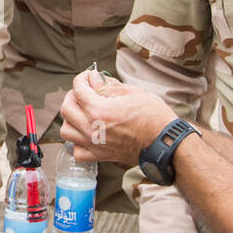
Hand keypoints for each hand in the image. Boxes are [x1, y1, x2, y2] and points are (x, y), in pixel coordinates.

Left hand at [59, 70, 176, 165]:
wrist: (165, 143)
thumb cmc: (154, 117)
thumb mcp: (132, 92)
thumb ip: (107, 86)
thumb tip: (93, 79)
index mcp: (99, 110)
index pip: (78, 90)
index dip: (82, 78)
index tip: (88, 76)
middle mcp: (92, 129)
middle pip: (67, 109)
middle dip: (73, 96)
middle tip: (84, 92)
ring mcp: (95, 144)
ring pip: (66, 131)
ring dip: (71, 119)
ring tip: (82, 112)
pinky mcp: (100, 155)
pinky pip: (77, 151)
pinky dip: (77, 142)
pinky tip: (86, 133)